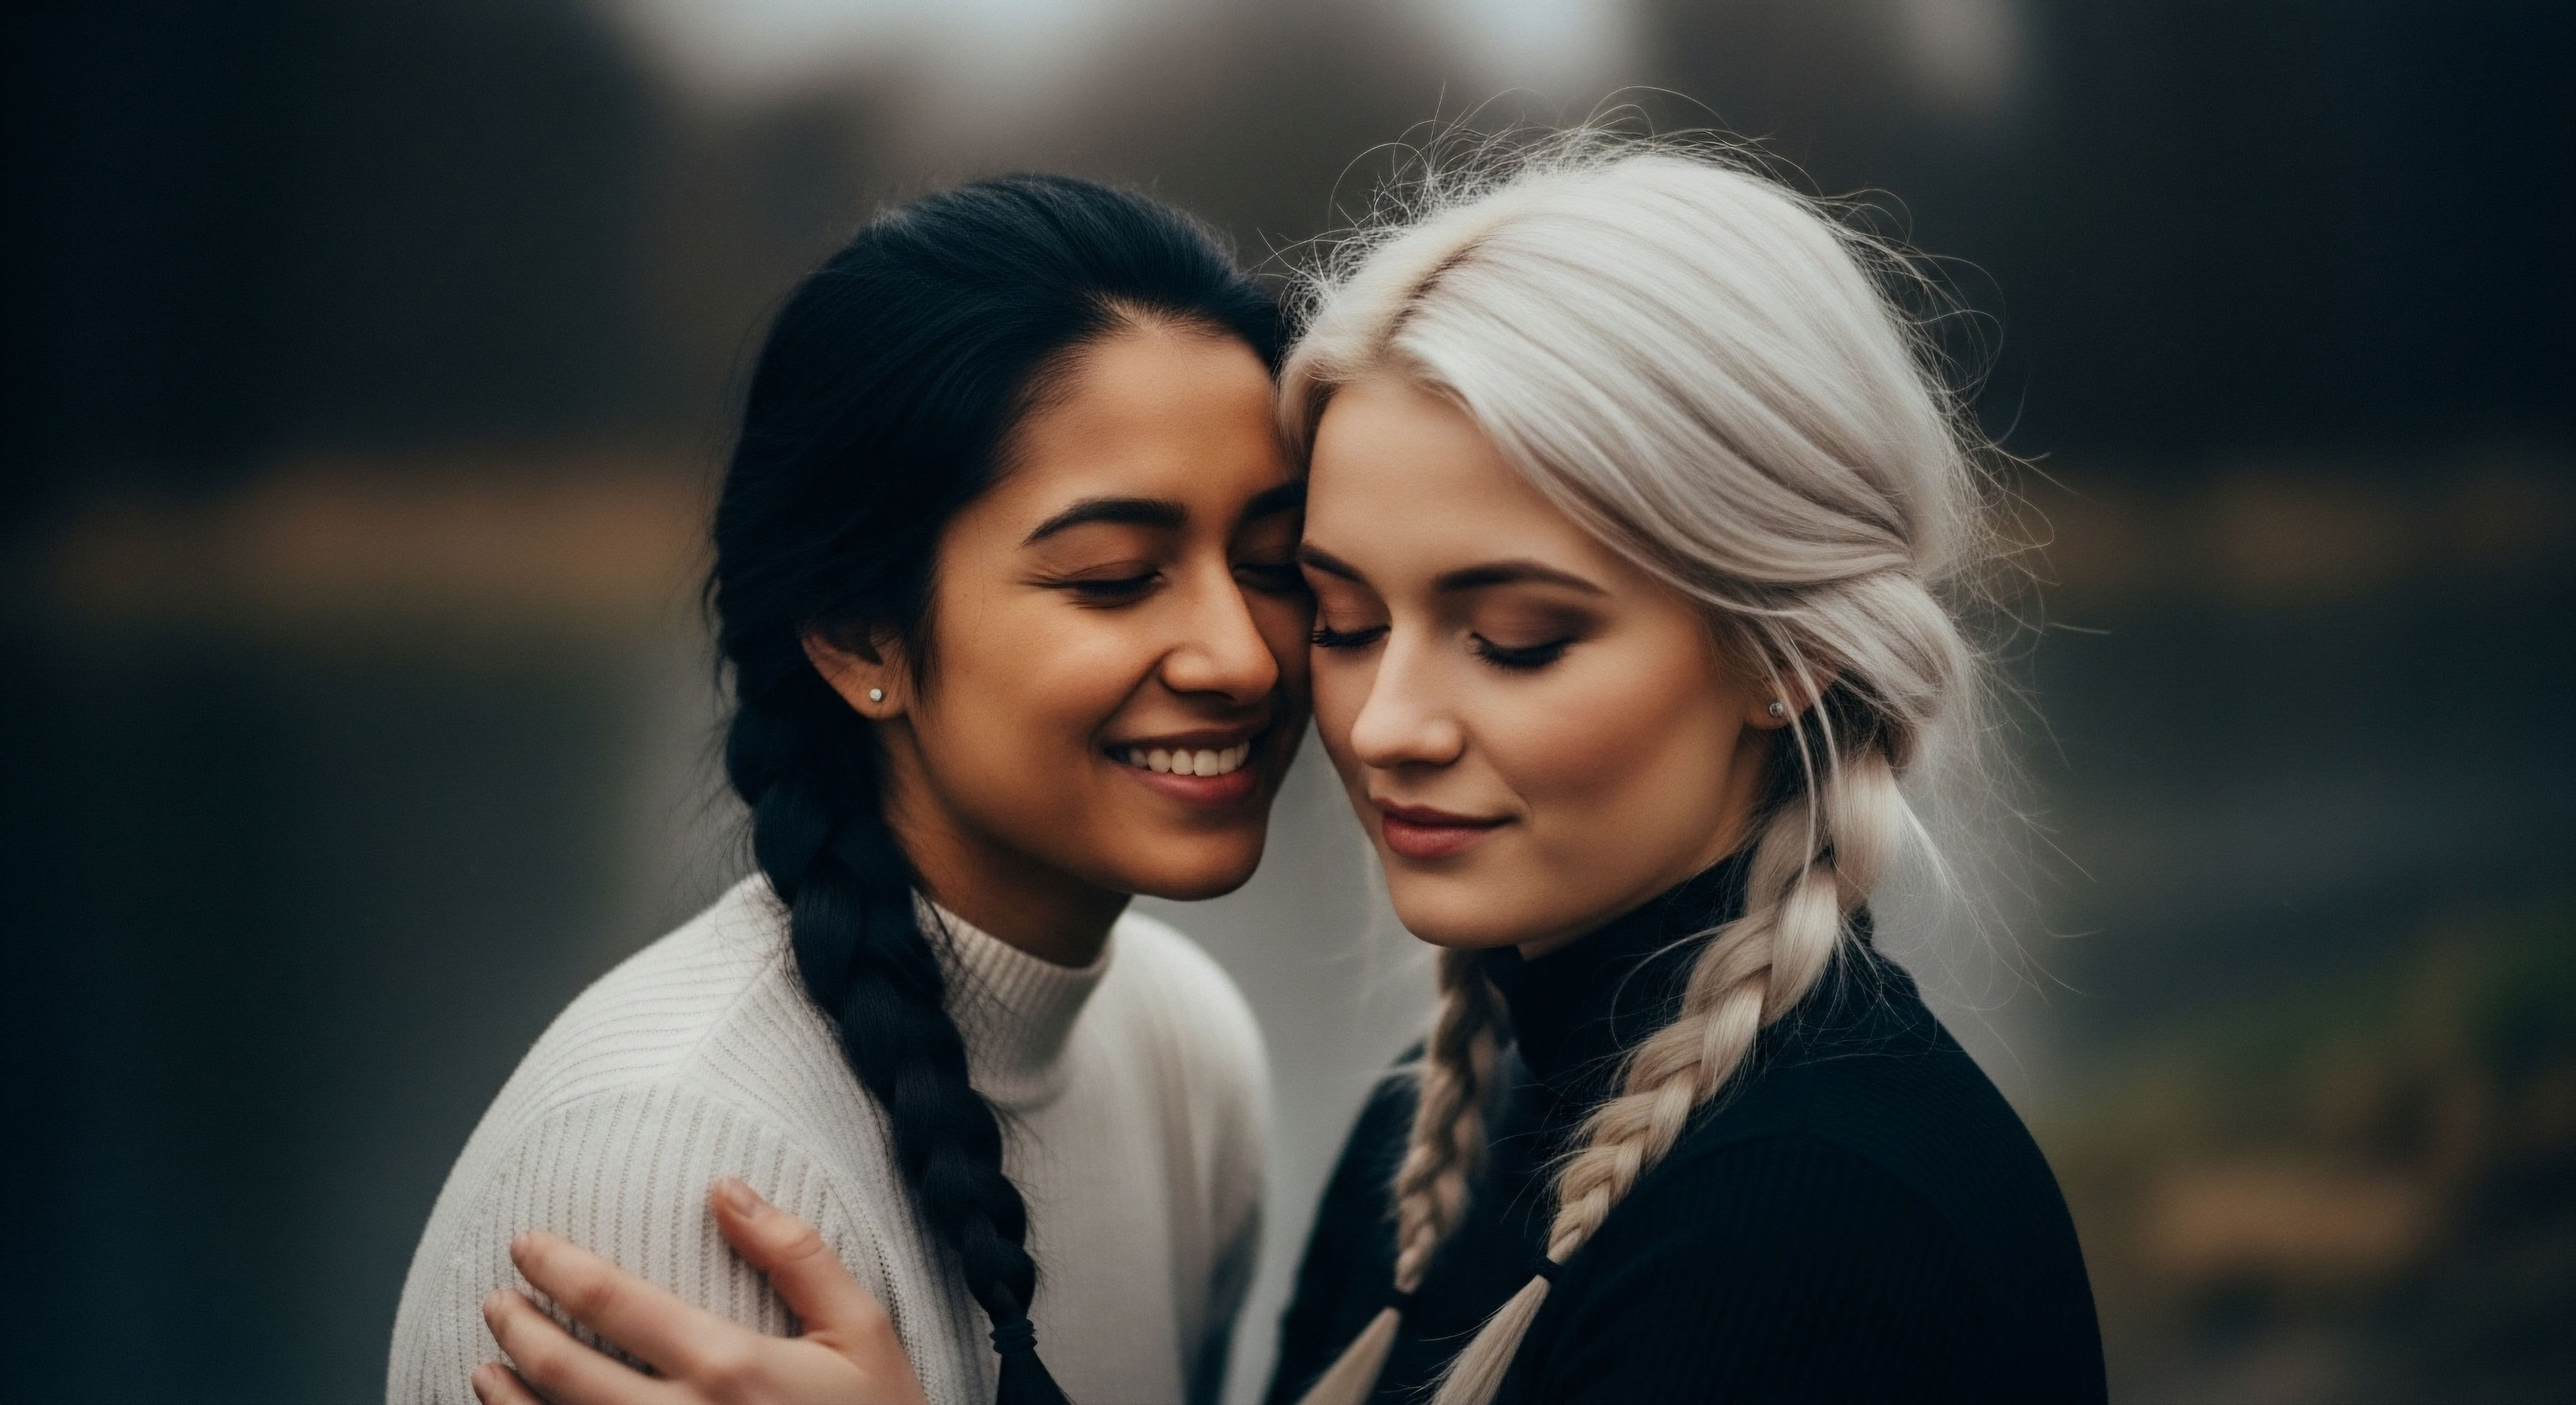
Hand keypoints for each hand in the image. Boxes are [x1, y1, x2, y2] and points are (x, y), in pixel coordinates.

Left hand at [474, 1179, 929, 1404]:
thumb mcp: (862, 1327)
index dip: (556, 1267)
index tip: (526, 1244)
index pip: (613, 1301)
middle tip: (496, 1302)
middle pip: (566, 1370)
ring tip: (487, 1366)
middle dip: (518, 1328)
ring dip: (508, 1399)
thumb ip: (795, 1254)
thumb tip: (725, 1189)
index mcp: (730, 1364)